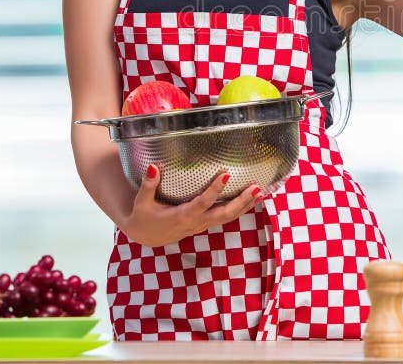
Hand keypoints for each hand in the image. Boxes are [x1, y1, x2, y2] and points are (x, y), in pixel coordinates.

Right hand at [121, 165, 262, 247]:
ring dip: (245, 206)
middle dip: (241, 202)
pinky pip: (225, 217)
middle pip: (223, 215)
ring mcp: (202, 225)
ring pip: (227, 218)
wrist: (146, 237)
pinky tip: (252, 199)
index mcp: (181, 217)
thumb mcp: (142, 202)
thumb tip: (154, 166)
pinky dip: (240, 209)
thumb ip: (149, 184)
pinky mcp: (205, 224)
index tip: (226, 175)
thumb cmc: (143, 217)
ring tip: (260, 192)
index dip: (214, 190)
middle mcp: (195, 222)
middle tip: (255, 188)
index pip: (202, 203)